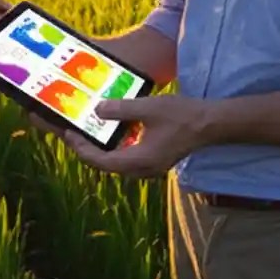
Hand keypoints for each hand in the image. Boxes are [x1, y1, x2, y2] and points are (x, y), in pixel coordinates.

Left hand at [59, 95, 211, 177]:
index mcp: (139, 160)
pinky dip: (116, 149)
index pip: (101, 161)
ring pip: (117, 164)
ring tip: (90, 134)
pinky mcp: (155, 161)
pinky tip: (114, 134)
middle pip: (107, 165)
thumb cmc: (182, 116)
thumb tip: (97, 110)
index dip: (82, 149)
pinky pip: (128, 159)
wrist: (210, 124)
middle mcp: (142, 169)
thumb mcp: (149, 108)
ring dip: (102, 151)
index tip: (69, 134)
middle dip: (88, 150)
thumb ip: (121, 110)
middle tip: (74, 134)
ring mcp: (150, 167)